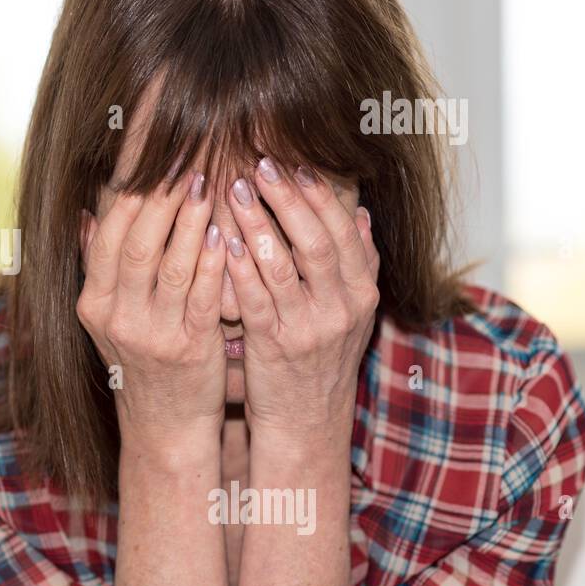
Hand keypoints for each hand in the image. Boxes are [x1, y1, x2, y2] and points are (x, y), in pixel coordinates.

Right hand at [76, 172, 226, 461]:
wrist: (165, 422)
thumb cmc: (143, 357)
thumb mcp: (107, 315)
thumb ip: (98, 264)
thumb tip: (85, 211)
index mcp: (93, 301)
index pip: (107, 233)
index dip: (129, 190)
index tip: (150, 154)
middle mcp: (115, 316)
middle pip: (136, 242)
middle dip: (161, 195)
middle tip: (185, 155)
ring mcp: (150, 334)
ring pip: (169, 265)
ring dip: (189, 220)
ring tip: (207, 182)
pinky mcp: (188, 348)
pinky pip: (200, 296)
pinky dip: (211, 262)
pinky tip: (225, 233)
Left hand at [224, 159, 379, 445]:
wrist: (307, 423)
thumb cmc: (320, 358)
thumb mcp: (351, 313)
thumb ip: (358, 264)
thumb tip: (361, 212)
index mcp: (363, 293)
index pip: (345, 232)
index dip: (320, 195)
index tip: (296, 162)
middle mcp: (343, 309)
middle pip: (317, 241)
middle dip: (288, 199)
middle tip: (260, 164)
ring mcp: (309, 329)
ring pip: (284, 266)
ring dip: (257, 224)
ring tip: (234, 191)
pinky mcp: (274, 347)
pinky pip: (255, 300)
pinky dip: (239, 269)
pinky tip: (221, 242)